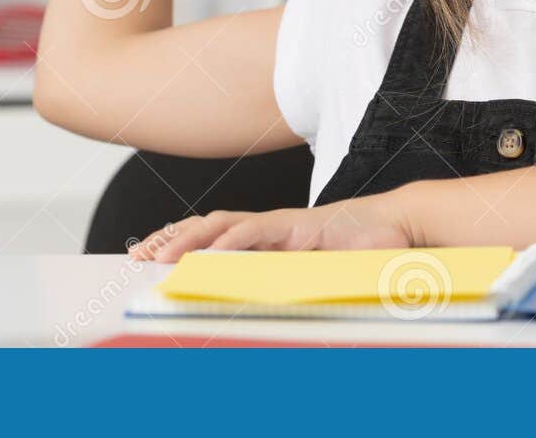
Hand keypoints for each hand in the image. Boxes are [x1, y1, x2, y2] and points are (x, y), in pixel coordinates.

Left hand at [127, 192, 414, 261]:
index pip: (216, 236)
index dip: (182, 243)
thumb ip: (293, 288)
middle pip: (208, 226)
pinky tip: (209, 256)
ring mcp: (281, 224)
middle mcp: (269, 228)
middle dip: (170, 240)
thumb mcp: (317, 276)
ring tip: (161, 256)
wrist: (398, 229)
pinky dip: (230, 242)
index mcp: (269, 239)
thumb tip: (264, 310)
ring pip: (223, 224)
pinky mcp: (296, 226)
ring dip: (189, 239)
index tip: (151, 257)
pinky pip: (255, 232)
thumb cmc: (362, 252)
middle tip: (137, 257)